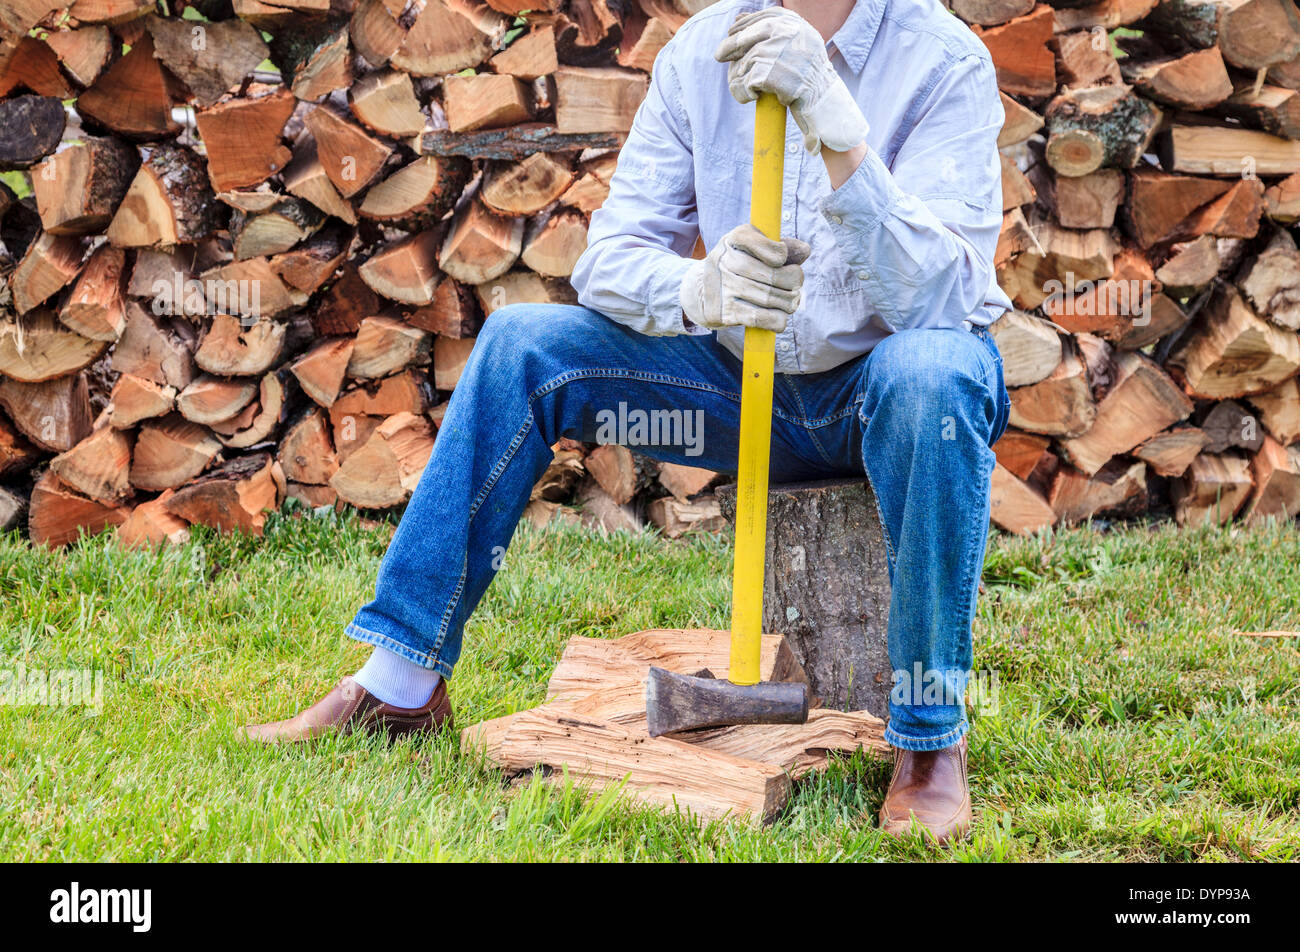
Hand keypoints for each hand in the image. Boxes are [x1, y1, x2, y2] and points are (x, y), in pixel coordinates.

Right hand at [680, 223, 810, 333]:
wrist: (699, 292)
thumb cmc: (737, 267)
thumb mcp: (754, 250)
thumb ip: (780, 248)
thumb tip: (805, 250)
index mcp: (736, 238)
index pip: (772, 247)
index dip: (785, 255)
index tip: (784, 261)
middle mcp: (725, 260)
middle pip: (775, 275)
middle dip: (794, 283)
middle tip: (796, 288)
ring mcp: (722, 287)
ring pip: (770, 298)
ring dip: (788, 304)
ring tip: (789, 303)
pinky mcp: (722, 312)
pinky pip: (760, 318)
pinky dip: (777, 321)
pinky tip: (780, 318)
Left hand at [715, 8, 868, 154]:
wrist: (823, 99)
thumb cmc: (807, 74)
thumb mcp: (795, 43)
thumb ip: (770, 28)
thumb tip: (737, 18)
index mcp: (791, 22)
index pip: (756, 19)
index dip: (739, 28)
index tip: (730, 35)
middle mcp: (784, 32)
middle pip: (742, 39)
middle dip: (728, 48)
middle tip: (719, 56)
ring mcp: (776, 52)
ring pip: (741, 64)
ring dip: (737, 77)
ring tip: (750, 87)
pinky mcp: (769, 74)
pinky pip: (743, 83)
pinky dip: (742, 93)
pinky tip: (752, 97)